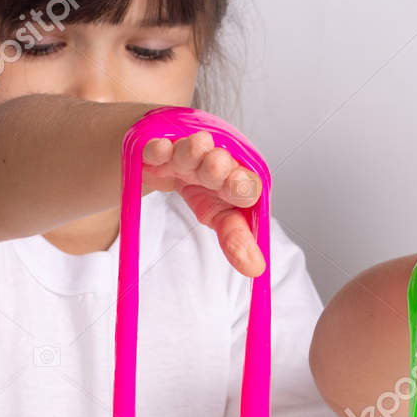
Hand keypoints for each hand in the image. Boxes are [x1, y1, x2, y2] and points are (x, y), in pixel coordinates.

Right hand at [138, 129, 264, 277]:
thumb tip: (256, 270)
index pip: (248, 186)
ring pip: (192, 150)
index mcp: (238, 182)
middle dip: (218, 166)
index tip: (241, 191)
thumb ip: (237, 241)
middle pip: (220, 164)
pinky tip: (161, 151)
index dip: (244, 188)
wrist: (178, 161)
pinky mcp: (162, 146)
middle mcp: (218, 162)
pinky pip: (160, 146)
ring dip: (192, 151)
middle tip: (215, 165)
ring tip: (195, 148)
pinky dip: (160, 149)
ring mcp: (189, 151)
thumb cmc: (209, 191)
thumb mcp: (222, 218)